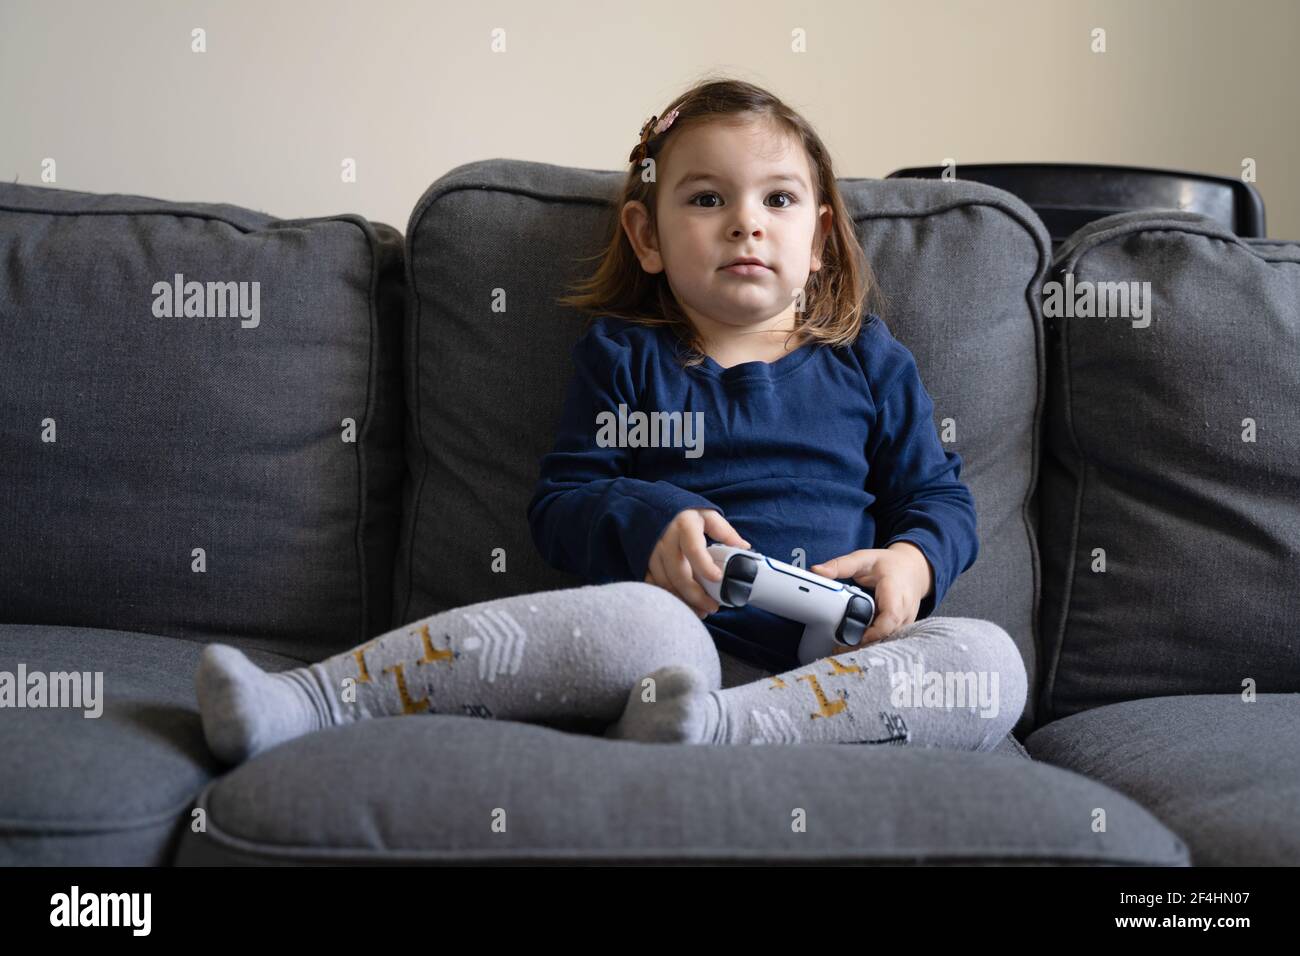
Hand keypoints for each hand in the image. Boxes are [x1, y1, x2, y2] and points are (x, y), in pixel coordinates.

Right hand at [644, 509, 750, 619]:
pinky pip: (653, 584)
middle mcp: (665, 540)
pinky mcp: (644, 561)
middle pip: (679, 573)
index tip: (718, 578)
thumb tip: (744, 548)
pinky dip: (668, 597)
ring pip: (665, 582)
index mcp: (684, 526)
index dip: (705, 565)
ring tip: (701, 611)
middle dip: (696, 594)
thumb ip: (725, 532)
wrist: (653, 506)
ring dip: (683, 600)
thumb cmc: (685, 513)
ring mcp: (652, 552)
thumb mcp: (707, 515)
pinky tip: (683, 604)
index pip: (693, 548)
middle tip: (712, 607)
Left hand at [810, 542, 932, 648]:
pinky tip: (856, 651)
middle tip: (839, 651)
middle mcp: (906, 610)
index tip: (856, 637)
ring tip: (843, 653)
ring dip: (869, 649)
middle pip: (889, 635)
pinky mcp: (903, 629)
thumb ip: (840, 565)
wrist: (913, 570)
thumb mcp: (864, 559)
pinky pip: (890, 641)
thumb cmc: (889, 565)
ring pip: (890, 641)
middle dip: (866, 645)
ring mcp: (907, 622)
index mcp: (896, 592)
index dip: (875, 631)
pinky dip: (874, 647)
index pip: (891, 616)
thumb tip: (816, 571)